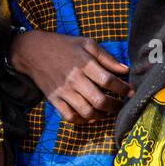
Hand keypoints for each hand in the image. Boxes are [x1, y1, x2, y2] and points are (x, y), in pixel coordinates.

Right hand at [10, 29, 131, 121]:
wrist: (33, 51)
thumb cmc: (64, 46)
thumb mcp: (87, 44)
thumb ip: (107, 58)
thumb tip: (125, 70)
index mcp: (84, 64)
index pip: (109, 81)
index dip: (123, 89)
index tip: (131, 92)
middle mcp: (74, 80)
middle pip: (99, 101)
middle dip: (115, 106)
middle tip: (121, 105)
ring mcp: (63, 92)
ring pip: (86, 113)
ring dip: (101, 116)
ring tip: (107, 111)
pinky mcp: (54, 99)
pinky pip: (69, 117)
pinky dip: (82, 120)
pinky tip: (89, 115)